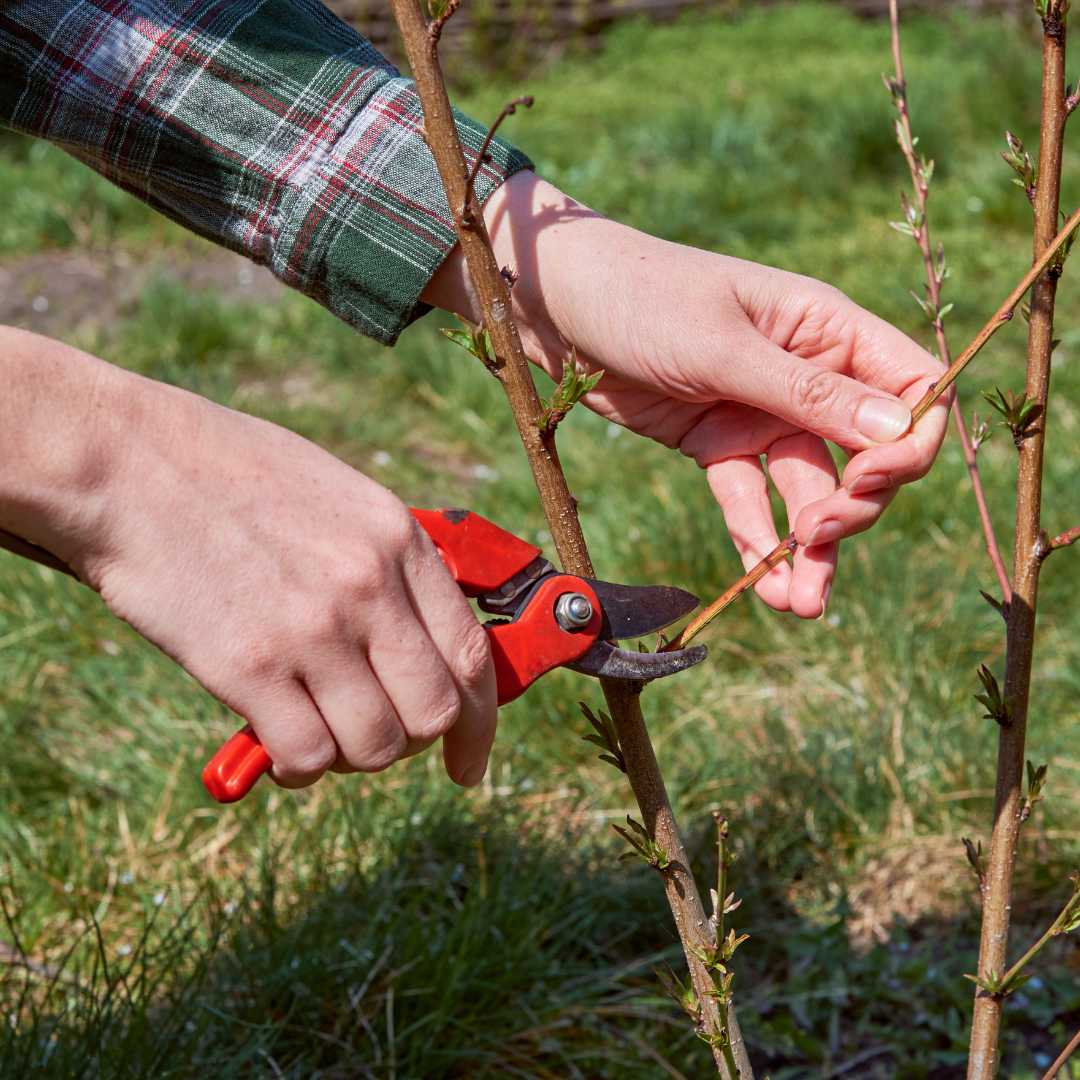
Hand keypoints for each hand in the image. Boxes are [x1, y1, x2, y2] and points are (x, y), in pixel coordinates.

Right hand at [2, 330, 495, 788]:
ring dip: (353, 758)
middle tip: (373, 738)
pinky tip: (275, 742)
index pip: (471, 655)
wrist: (125, 460)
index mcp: (399, 540)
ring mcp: (312, 628)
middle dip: (415, 743)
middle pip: (435, 712)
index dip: (480, 721)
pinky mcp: (247, 666)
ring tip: (317, 732)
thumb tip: (412, 644)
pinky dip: (298, 767)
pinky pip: (307, 756)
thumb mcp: (337, 497)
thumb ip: (385, 567)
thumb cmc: (228, 475)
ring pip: (378, 746)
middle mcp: (369, 587)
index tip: (468, 758)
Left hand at [425, 173, 949, 617]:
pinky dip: (756, 539)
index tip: (873, 481)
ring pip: (807, 491)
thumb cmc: (641, 296)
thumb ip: (806, 392)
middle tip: (817, 540)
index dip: (908, 443)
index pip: (911, 389)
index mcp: (827, 328)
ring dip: (808, 548)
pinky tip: (761, 582)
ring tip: (799, 605)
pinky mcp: (716, 444)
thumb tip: (897, 432)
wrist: (555, 305)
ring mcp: (760, 413)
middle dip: (853, 506)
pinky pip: (748, 499)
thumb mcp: (722, 345)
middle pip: (864, 455)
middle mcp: (806, 375)